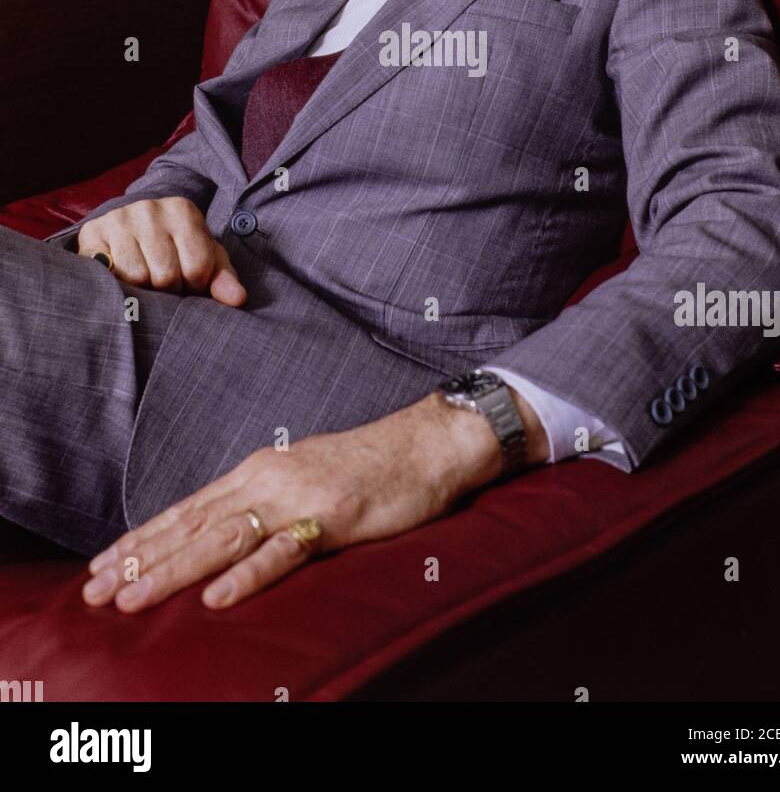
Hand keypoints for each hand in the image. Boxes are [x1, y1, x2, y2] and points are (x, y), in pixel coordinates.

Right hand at [77, 196, 245, 306]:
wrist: (131, 228)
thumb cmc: (176, 249)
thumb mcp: (205, 258)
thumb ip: (223, 278)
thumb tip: (237, 299)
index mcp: (182, 210)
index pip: (197, 267)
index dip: (194, 287)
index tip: (188, 284)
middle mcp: (149, 208)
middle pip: (165, 275)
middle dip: (168, 291)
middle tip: (164, 287)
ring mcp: (118, 219)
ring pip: (136, 277)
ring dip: (142, 291)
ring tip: (145, 283)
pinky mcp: (92, 234)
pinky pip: (107, 274)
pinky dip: (116, 285)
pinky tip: (121, 280)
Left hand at [80, 391, 531, 613]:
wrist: (424, 443)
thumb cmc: (366, 464)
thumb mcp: (300, 478)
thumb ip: (261, 502)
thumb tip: (219, 531)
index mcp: (255, 472)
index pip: (185, 510)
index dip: (140, 540)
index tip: (98, 568)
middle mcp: (265, 481)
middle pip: (191, 526)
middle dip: (138, 561)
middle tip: (93, 592)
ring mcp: (297, 499)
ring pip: (221, 540)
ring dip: (173, 571)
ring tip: (131, 598)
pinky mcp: (331, 518)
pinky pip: (283, 553)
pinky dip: (247, 577)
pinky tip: (216, 598)